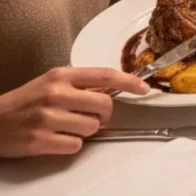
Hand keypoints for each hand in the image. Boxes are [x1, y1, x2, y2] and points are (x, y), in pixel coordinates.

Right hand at [0, 67, 148, 157]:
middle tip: (90, 116)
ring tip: (67, 126)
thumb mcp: (51, 82)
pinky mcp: (41, 140)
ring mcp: (47, 117)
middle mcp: (56, 94)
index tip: (144, 88)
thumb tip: (114, 88)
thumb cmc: (25, 102)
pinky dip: (71, 144)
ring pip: (92, 127)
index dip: (129, 82)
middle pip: (104, 105)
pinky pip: (76, 145)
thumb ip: (81, 84)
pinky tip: (56, 138)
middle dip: (103, 114)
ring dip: (86, 130)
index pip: (105, 75)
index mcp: (61, 76)